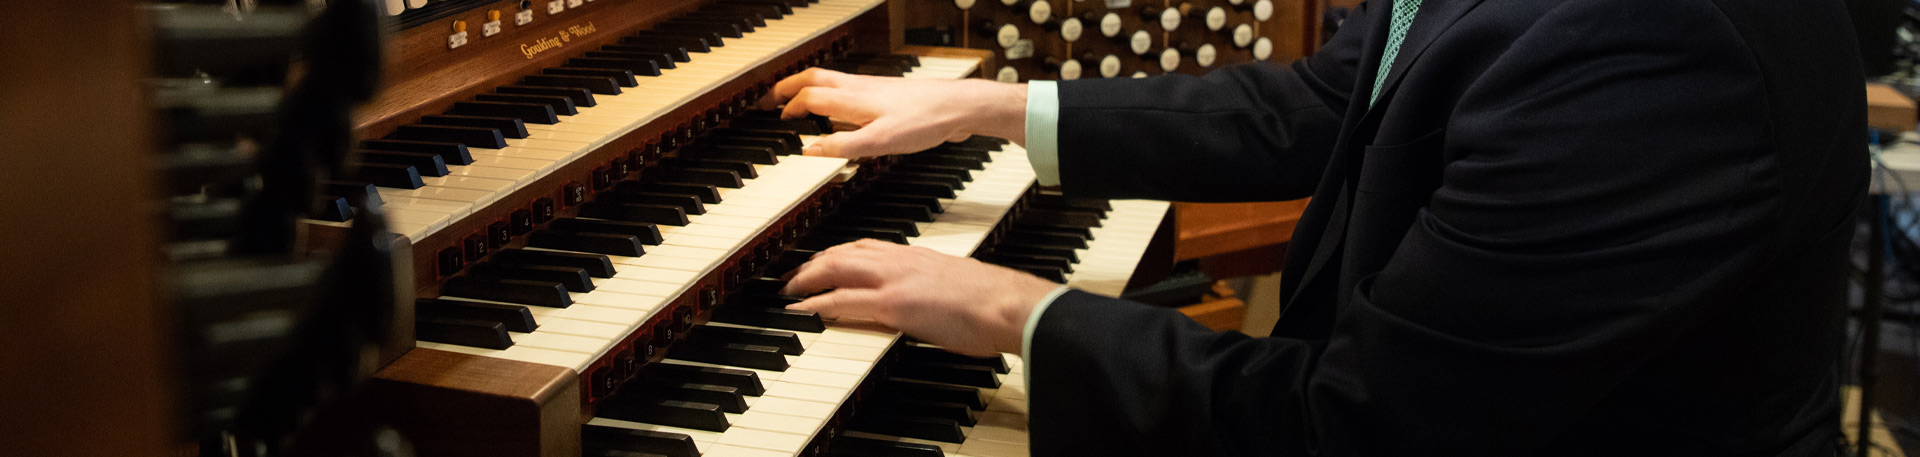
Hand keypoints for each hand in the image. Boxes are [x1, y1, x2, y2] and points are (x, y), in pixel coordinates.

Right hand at [761, 68, 1027, 158]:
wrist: (960, 107)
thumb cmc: (925, 121)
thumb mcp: (879, 142)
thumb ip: (842, 146)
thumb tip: (809, 150)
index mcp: (852, 99)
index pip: (809, 97)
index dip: (789, 107)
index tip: (775, 117)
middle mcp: (860, 89)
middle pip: (815, 79)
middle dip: (791, 87)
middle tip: (774, 98)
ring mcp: (874, 90)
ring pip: (833, 83)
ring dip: (811, 89)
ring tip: (801, 102)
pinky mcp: (889, 96)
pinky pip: (851, 92)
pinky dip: (834, 98)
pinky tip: (844, 115)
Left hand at [780, 239, 1060, 355]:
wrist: (1009, 305)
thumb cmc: (994, 302)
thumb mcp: (955, 286)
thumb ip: (933, 288)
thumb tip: (925, 303)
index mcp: (917, 256)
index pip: (867, 247)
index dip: (839, 253)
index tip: (822, 262)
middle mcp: (902, 260)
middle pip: (844, 252)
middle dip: (813, 262)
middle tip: (791, 276)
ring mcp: (896, 280)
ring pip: (837, 267)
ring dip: (807, 278)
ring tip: (787, 290)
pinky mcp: (894, 303)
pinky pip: (844, 299)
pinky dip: (817, 302)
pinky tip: (801, 310)